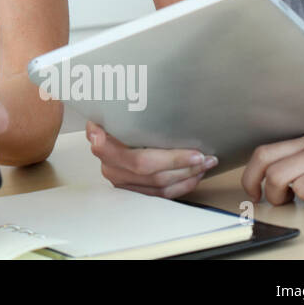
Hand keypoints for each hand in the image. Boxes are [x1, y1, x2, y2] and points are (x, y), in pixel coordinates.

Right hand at [86, 120, 217, 198]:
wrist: (100, 132)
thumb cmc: (110, 118)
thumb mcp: (109, 109)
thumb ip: (111, 114)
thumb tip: (97, 134)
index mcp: (105, 148)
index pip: (142, 160)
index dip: (172, 160)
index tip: (196, 154)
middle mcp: (111, 169)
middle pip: (155, 175)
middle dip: (186, 166)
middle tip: (206, 157)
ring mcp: (121, 182)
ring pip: (160, 188)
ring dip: (188, 177)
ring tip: (205, 164)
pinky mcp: (131, 190)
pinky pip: (160, 195)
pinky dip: (181, 186)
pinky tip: (194, 175)